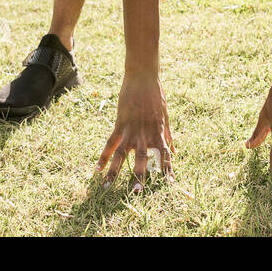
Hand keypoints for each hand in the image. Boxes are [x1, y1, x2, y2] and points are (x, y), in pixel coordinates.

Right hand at [97, 71, 173, 190]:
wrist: (143, 77)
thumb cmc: (156, 96)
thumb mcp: (166, 116)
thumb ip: (168, 135)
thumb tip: (174, 151)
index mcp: (158, 132)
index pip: (165, 154)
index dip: (168, 169)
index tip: (170, 183)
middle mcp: (145, 134)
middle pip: (142, 159)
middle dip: (140, 176)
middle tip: (137, 193)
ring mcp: (131, 130)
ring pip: (121, 155)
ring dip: (115, 172)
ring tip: (108, 187)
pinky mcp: (119, 124)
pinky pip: (110, 143)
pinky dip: (103, 156)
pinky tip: (96, 169)